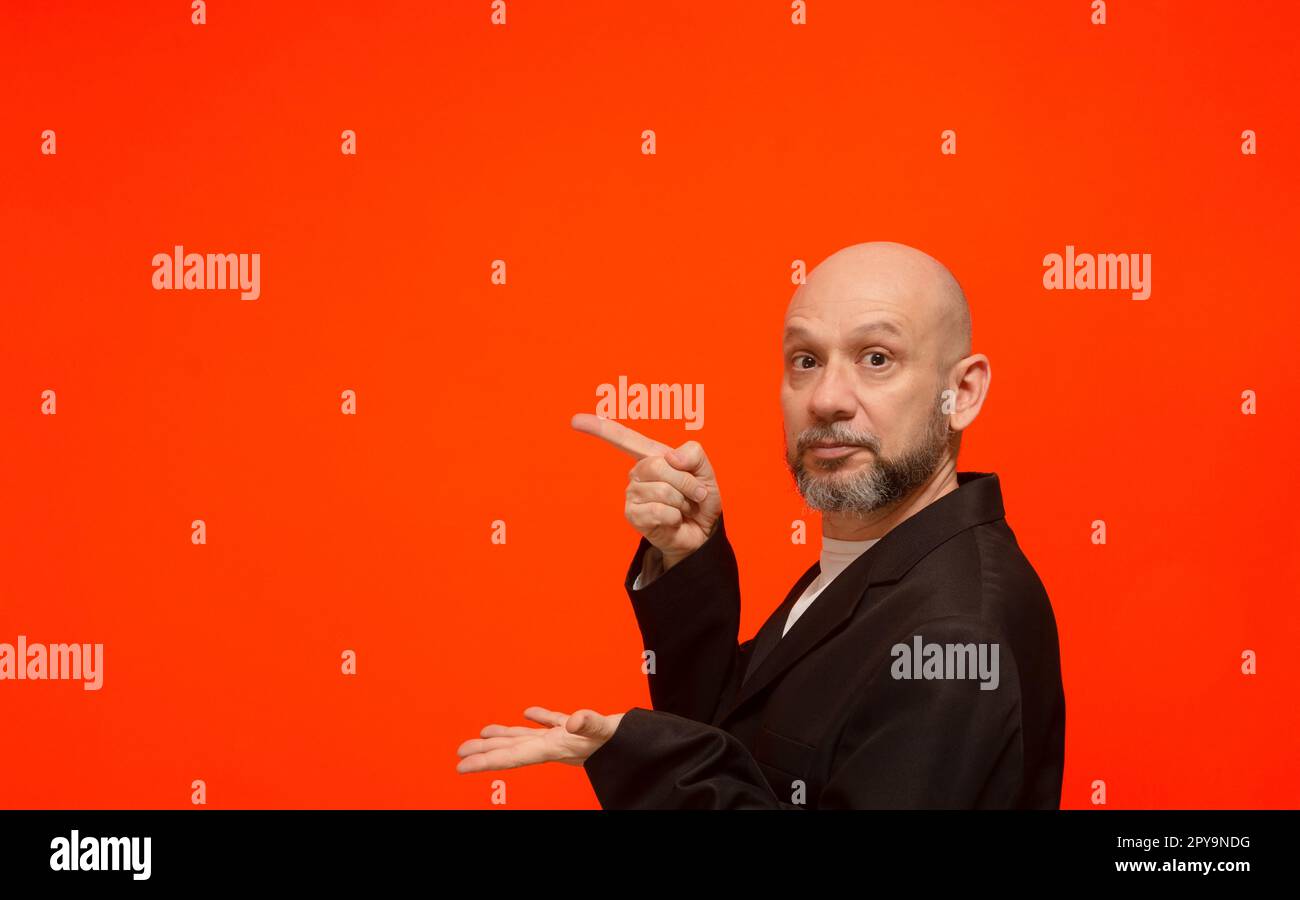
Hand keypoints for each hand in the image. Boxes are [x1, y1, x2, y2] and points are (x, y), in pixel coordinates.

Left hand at [455, 706, 625, 773]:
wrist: (649, 749)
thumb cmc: (629, 743)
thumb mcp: (608, 730)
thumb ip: (591, 724)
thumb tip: (573, 720)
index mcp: (558, 747)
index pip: (515, 756)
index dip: (486, 761)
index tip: (461, 765)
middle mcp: (558, 746)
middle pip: (515, 750)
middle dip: (486, 751)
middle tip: (460, 752)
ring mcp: (568, 738)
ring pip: (529, 737)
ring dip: (505, 736)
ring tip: (482, 734)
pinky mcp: (580, 730)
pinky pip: (552, 723)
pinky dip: (538, 718)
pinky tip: (529, 713)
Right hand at [570, 412, 722, 568]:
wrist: (703, 532)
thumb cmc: (699, 500)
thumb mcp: (705, 471)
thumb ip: (693, 455)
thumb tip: (670, 459)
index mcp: (652, 456)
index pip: (623, 438)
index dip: (599, 428)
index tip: (575, 421)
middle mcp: (637, 473)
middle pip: (658, 466)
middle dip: (685, 482)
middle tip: (694, 494)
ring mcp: (632, 495)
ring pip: (662, 490)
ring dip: (682, 501)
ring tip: (682, 508)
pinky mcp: (633, 516)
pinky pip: (658, 510)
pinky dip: (675, 516)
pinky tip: (673, 520)